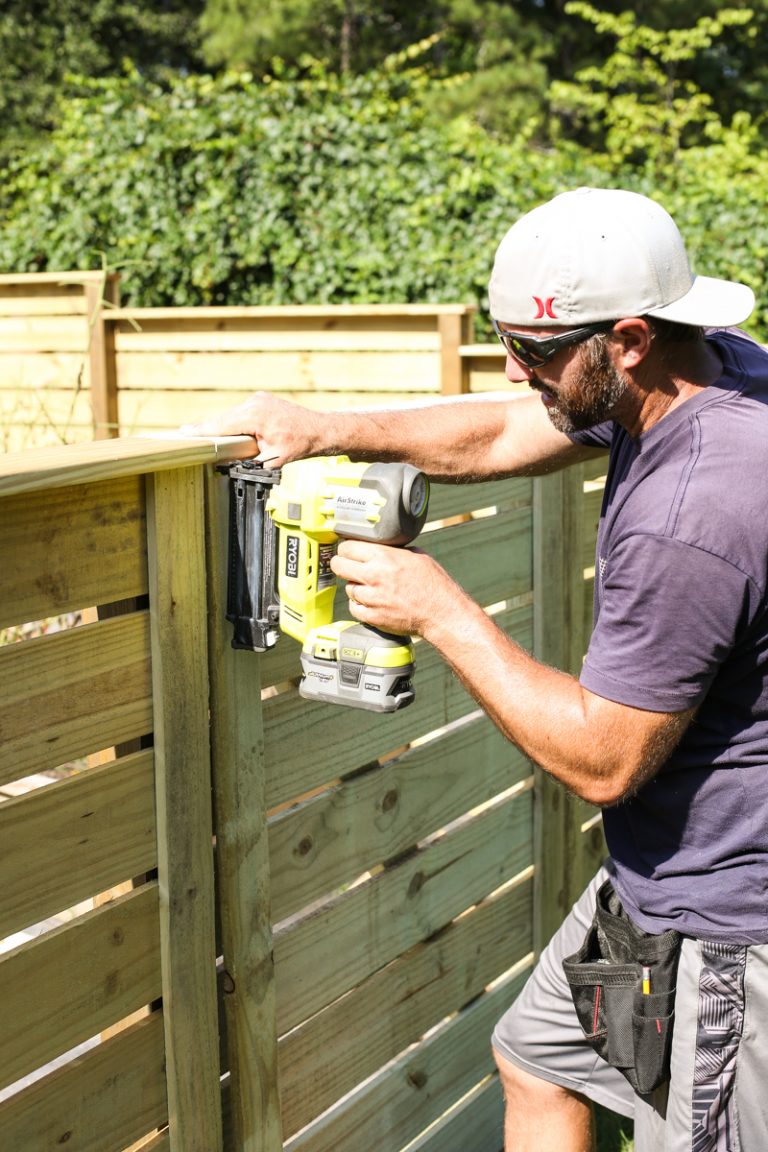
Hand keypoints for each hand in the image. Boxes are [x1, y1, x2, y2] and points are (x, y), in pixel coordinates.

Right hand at [180, 391, 322, 465]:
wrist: (321, 430)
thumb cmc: (301, 445)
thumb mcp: (273, 459)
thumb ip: (249, 461)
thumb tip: (229, 464)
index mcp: (255, 416)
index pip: (221, 425)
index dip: (201, 431)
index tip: (182, 433)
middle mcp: (254, 403)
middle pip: (222, 419)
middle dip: (205, 428)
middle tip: (181, 433)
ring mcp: (258, 399)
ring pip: (231, 415)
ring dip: (221, 426)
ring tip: (199, 433)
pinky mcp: (261, 401)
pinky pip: (241, 413)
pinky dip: (233, 422)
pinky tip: (223, 429)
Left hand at [332, 540, 462, 640]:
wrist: (441, 613)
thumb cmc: (433, 584)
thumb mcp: (416, 555)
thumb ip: (393, 550)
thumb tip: (377, 546)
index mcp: (384, 557)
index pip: (347, 547)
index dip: (346, 548)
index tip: (348, 551)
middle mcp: (374, 576)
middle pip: (338, 565)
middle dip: (342, 564)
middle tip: (349, 566)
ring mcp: (372, 598)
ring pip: (347, 588)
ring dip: (355, 586)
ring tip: (370, 587)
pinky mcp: (372, 616)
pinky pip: (354, 608)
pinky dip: (360, 604)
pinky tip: (372, 601)